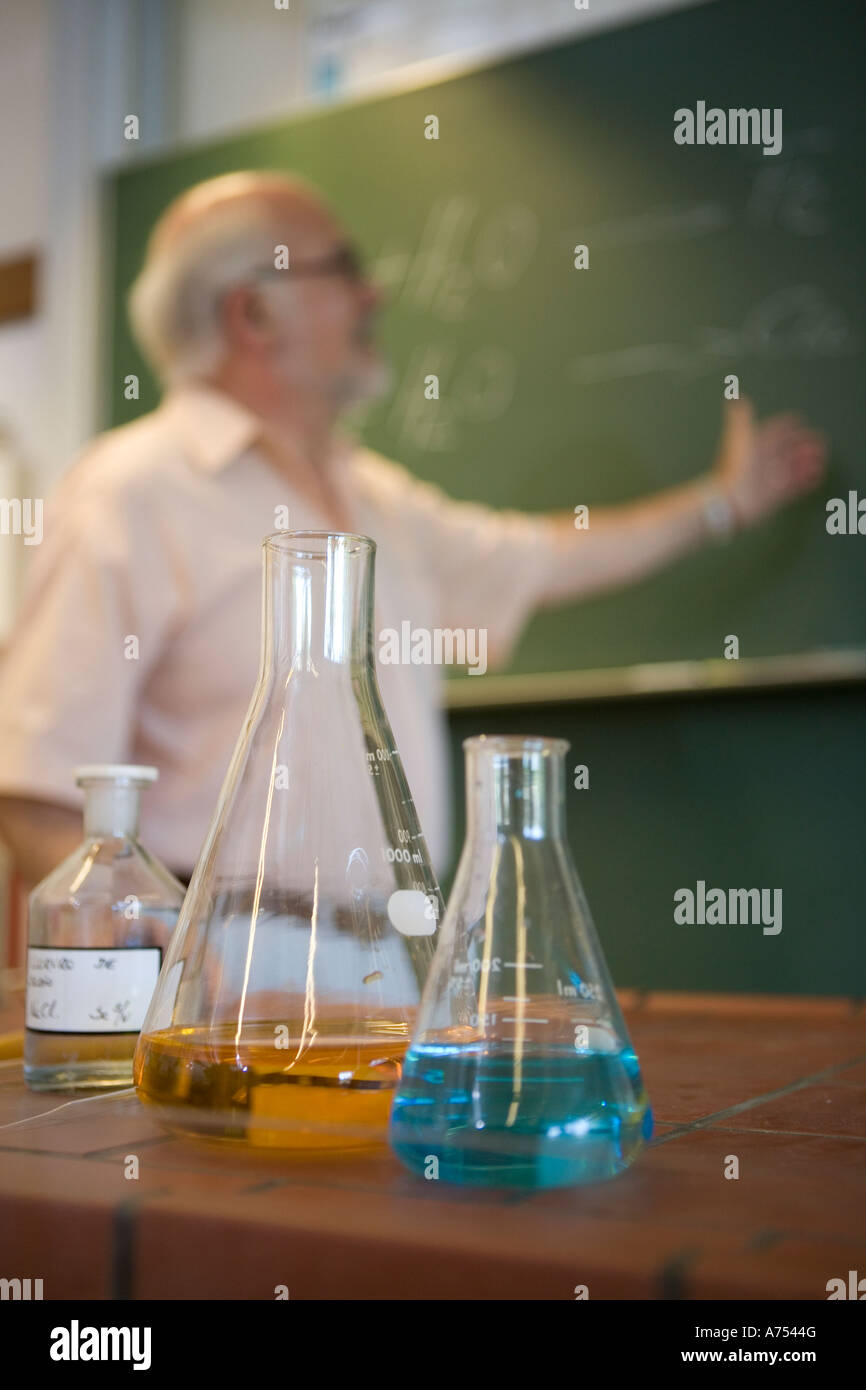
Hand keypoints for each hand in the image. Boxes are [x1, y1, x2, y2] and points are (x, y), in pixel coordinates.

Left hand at [712, 397, 826, 527]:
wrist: (730, 498)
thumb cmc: (736, 466)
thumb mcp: (740, 437)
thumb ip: (741, 418)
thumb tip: (736, 399)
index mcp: (757, 446)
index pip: (774, 433)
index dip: (787, 426)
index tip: (800, 420)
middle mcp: (764, 462)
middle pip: (787, 451)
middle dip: (803, 446)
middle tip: (820, 441)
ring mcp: (771, 479)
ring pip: (793, 468)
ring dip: (808, 463)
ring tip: (822, 458)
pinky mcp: (776, 496)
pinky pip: (795, 487)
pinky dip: (807, 482)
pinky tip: (818, 476)